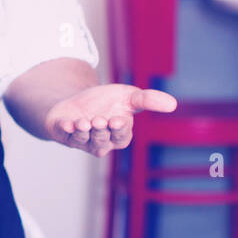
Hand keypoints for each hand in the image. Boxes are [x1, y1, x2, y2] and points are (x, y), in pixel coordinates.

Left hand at [45, 84, 177, 157]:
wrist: (78, 100)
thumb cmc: (106, 101)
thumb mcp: (128, 96)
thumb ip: (147, 100)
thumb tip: (172, 104)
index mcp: (119, 135)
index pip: (121, 137)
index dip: (120, 130)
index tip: (118, 120)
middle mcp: (101, 141)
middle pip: (102, 141)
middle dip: (101, 131)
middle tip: (99, 120)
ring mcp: (82, 139)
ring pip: (84, 141)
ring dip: (84, 132)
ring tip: (83, 122)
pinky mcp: (64, 134)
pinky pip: (65, 136)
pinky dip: (66, 130)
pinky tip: (67, 124)